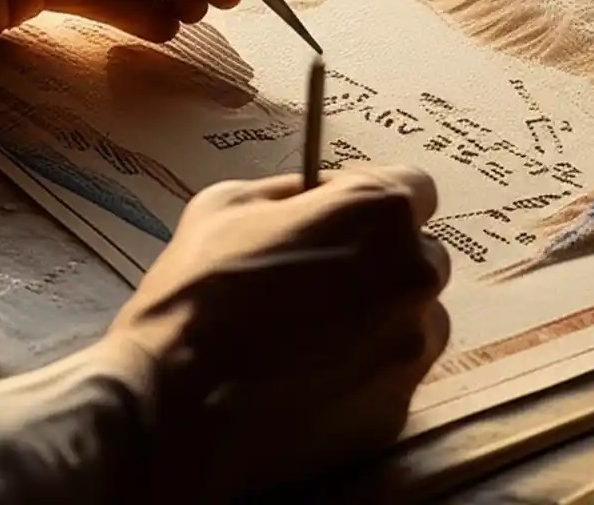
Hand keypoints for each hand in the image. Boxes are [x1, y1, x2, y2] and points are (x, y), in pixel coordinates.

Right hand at [107, 166, 450, 501]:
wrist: (173, 405)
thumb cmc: (196, 294)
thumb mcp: (226, 205)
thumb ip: (289, 192)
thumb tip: (311, 195)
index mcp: (381, 212)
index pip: (416, 187)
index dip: (372, 199)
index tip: (338, 216)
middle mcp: (416, 274)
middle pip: (420, 256)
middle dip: (381, 261)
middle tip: (321, 281)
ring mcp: (412, 346)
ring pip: (417, 319)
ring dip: (383, 320)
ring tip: (316, 337)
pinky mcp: (398, 406)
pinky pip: (396, 377)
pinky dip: (367, 374)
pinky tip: (312, 379)